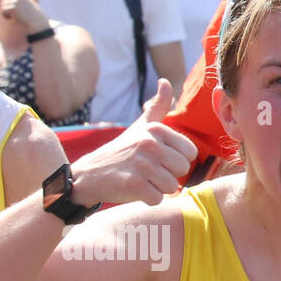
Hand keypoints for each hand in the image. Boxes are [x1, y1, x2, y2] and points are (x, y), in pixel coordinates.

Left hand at [0, 0, 50, 32]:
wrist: (36, 20)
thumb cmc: (31, 14)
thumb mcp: (25, 4)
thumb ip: (17, 0)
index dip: (6, 3)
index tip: (9, 10)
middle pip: (4, 0)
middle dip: (5, 7)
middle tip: (10, 14)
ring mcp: (15, 1)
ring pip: (3, 6)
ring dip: (5, 12)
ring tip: (11, 17)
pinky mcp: (13, 8)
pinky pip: (3, 11)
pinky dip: (5, 16)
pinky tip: (10, 18)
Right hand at [71, 79, 196, 205]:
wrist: (90, 173)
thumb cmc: (121, 150)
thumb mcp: (140, 126)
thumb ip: (157, 106)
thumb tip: (165, 81)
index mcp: (156, 129)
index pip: (190, 152)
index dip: (177, 160)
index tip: (160, 159)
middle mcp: (150, 144)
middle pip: (182, 170)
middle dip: (169, 175)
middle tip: (150, 172)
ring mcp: (142, 164)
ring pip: (172, 186)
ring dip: (159, 188)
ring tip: (142, 180)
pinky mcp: (134, 184)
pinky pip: (158, 199)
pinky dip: (148, 199)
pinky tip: (135, 190)